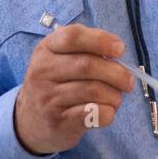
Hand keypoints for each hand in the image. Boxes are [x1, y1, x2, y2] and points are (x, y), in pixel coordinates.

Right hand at [13, 23, 136, 155]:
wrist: (29, 122)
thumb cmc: (54, 85)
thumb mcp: (59, 60)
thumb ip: (85, 51)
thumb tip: (117, 53)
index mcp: (46, 49)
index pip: (73, 36)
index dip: (101, 40)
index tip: (120, 49)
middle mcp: (43, 71)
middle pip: (88, 65)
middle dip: (117, 73)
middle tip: (128, 81)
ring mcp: (49, 98)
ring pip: (94, 90)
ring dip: (114, 95)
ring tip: (117, 98)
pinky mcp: (58, 121)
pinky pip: (93, 113)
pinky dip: (108, 113)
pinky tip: (107, 112)